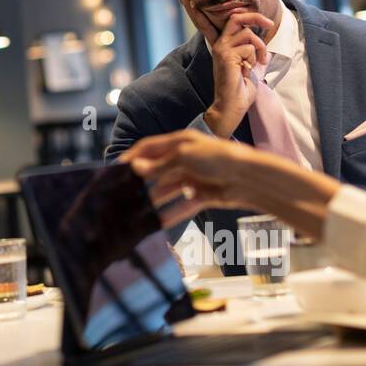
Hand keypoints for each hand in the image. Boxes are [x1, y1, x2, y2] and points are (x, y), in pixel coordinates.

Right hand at [121, 130, 339, 237]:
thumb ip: (159, 165)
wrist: (250, 178)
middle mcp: (184, 159)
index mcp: (179, 143)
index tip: (115, 171)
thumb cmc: (220, 158)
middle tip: (122, 195)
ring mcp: (193, 178)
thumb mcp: (185, 157)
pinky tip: (159, 222)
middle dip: (141, 182)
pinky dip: (172, 212)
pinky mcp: (202, 195)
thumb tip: (134, 168)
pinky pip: (182, 205)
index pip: (148, 148)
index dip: (132, 158)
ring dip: (154, 200)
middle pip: (156, 171)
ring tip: (137, 212)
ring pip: (167, 190)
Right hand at [188, 4, 272, 136]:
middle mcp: (220, 45)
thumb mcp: (250, 69)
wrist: (230, 107)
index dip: (243, 15)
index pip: (229, 22)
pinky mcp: (226, 56)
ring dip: (259, 48)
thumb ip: (253, 56)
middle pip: (237, 18)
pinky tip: (247, 70)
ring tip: (258, 62)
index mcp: (224, 47)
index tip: (256, 18)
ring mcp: (222, 50)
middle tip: (269, 23)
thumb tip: (264, 48)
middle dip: (256, 17)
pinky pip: (249, 47)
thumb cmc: (239, 92)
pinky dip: (254, 58)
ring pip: (248, 34)